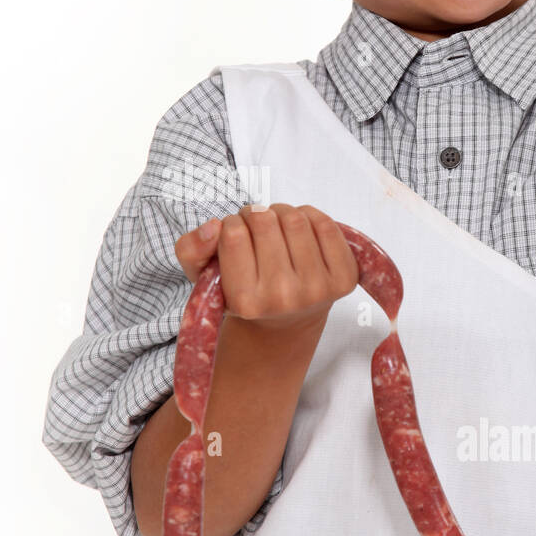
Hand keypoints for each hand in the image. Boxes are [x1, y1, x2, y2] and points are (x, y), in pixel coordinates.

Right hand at [174, 204, 357, 331]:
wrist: (286, 322)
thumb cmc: (243, 292)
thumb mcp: (204, 277)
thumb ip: (191, 249)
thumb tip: (214, 227)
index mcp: (245, 302)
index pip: (233, 233)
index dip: (230, 224)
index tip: (234, 235)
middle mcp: (283, 298)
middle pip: (264, 221)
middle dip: (255, 214)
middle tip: (255, 227)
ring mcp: (317, 289)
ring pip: (295, 218)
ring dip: (281, 212)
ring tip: (276, 228)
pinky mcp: (343, 278)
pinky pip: (326, 224)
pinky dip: (310, 216)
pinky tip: (300, 231)